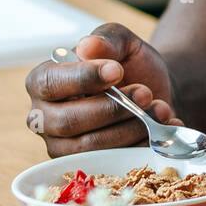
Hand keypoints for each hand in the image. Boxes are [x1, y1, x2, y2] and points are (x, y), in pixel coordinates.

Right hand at [24, 22, 182, 157]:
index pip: (50, 83)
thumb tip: (86, 46)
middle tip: (145, 93)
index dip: (83, 79)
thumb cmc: (128, 64)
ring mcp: (63, 147)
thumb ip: (106, 39)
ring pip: (91, 146)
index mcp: (42, 82)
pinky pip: (111, 163)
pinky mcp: (87, 166)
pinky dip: (141, 145)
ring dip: (131, 128)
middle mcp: (44, 118)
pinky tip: (162, 127)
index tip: (117, 70)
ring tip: (160, 108)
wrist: (154, 92)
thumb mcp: (122, 42)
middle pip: (69, 122)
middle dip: (111, 109)